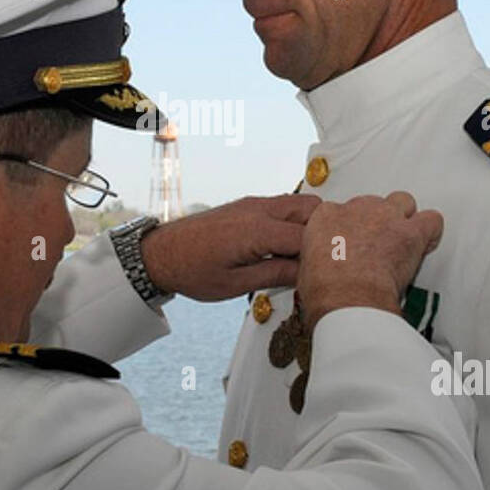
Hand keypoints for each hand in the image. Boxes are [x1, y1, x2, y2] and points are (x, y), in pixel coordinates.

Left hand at [138, 194, 320, 300]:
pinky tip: (287, 248)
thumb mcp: (235, 284)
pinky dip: (294, 223)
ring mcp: (253, 204)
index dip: (323, 256)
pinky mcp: (248, 206)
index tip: (328, 272)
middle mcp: (258, 209)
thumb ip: (275, 275)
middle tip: (322, 261)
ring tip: (305, 257)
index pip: (308, 237)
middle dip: (324, 233)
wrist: (161, 253)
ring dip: (310, 226)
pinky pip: (283, 207)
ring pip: (300, 205)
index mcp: (256, 230)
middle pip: (313, 210)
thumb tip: (306, 274)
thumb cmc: (190, 269)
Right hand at [297, 192, 442, 331]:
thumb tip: (324, 267)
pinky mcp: (411, 232)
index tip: (353, 243)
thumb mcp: (307, 268)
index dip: (351, 229)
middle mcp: (357, 209)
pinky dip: (430, 231)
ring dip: (404, 218)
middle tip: (377, 245)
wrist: (348, 298)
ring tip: (402, 239)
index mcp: (327, 215)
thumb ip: (320, 257)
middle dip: (377, 222)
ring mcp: (386, 217)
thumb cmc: (326, 290)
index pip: (342, 210)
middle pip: (373, 204)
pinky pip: (431, 220)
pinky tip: (425, 244)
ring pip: (402, 202)